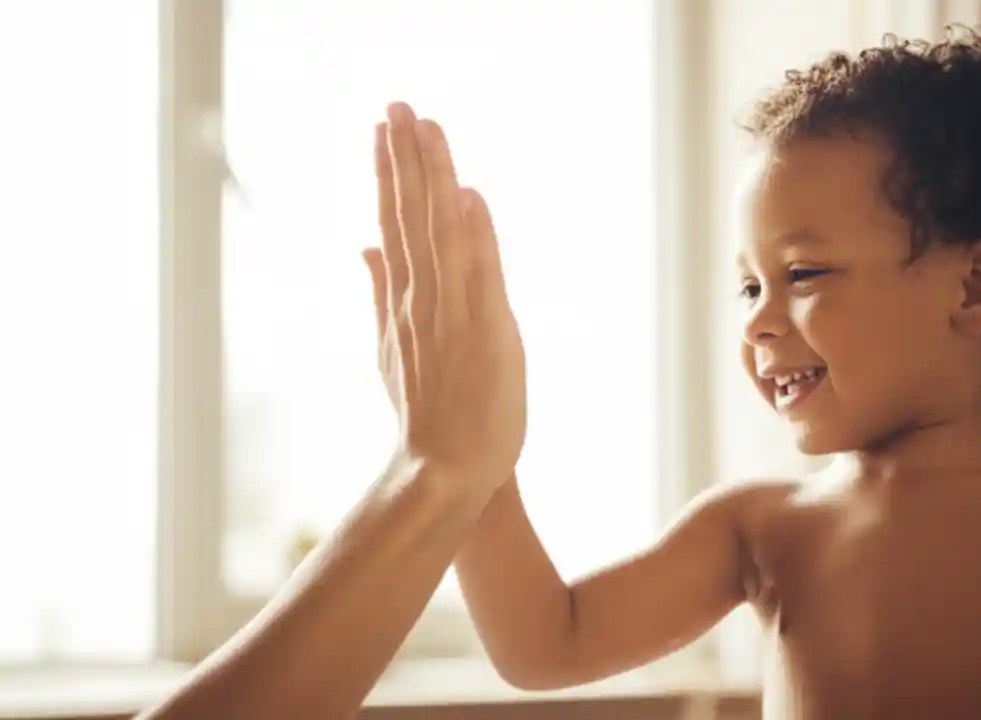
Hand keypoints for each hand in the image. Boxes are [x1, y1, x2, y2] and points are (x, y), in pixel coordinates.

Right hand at [361, 103, 525, 495]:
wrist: (443, 472)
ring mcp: (450, 317)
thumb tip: (365, 246)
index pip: (394, 224)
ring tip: (425, 128)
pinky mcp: (485, 336)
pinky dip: (475, 238)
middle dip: (404, 159)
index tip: (385, 127)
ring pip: (441, 236)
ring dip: (434, 181)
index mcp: (402, 301)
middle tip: (398, 105)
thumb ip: (379, 292)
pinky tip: (469, 197)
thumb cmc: (426, 413)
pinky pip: (480, 278)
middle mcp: (421, 302)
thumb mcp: (391, 347)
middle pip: (412, 218)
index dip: (390, 173)